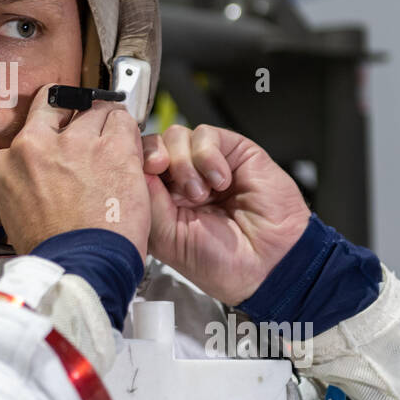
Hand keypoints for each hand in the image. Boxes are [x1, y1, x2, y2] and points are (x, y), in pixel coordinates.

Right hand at [0, 84, 150, 261]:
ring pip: (93, 109)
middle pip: (56, 106)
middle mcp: (35, 146)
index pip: (28, 131)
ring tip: (113, 147)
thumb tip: (39, 178)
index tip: (59, 146)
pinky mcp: (111, 148)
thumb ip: (23, 184)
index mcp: (4, 165)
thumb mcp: (14, 215)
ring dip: (104, 125)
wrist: (79, 267)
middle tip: (86, 133)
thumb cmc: (53, 253)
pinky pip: (123, 120)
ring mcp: (74, 144)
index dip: (49, 138)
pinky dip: (128, 133)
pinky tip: (131, 150)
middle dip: (72, 116)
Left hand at [142, 124, 309, 305]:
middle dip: (154, 157)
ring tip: (201, 193)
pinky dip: (208, 157)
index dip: (132, 162)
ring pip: (176, 135)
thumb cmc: (222, 262)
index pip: (136, 166)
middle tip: (162, 171)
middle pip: (153, 144)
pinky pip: (206, 135)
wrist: (267, 264)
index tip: (134, 171)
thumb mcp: (167, 237)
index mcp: (161, 201)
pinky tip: (220, 182)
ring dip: (184, 163)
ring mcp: (206, 165)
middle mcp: (181, 180)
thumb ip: (147, 201)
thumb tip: (132, 167)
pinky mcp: (232, 152)